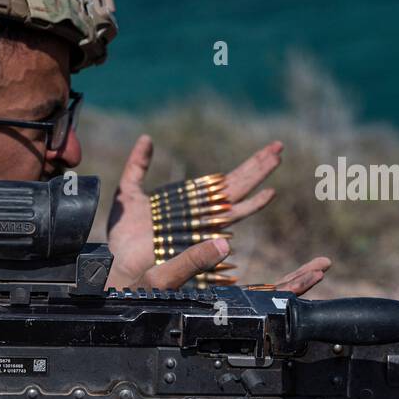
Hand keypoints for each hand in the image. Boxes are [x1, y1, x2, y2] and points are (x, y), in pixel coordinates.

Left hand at [106, 136, 283, 288]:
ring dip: (259, 176)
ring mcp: (204, 223)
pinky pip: (230, 218)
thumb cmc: (124, 235)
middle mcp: (202, 213)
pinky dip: (250, 205)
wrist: (119, 260)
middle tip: (279, 146)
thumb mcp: (128, 192)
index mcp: (189, 202)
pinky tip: (269, 193)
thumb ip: (137, 165)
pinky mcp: (201, 234)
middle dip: (258, 165)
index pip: (223, 181)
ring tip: (277, 156)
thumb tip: (147, 138)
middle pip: (237, 185)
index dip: (246, 165)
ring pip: (239, 196)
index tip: (267, 149)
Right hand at [139, 244, 330, 295]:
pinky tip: (278, 269)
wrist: (116, 300)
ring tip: (313, 266)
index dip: (295, 284)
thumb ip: (191, 260)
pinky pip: (247, 287)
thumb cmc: (135, 296)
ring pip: (264, 294)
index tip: (318, 269)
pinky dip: (267, 278)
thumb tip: (223, 242)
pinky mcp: (212, 293)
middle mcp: (225, 304)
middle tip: (323, 265)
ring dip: (289, 279)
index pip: (268, 298)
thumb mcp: (162, 278)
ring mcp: (221, 300)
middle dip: (300, 280)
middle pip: (273, 297)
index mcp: (219, 302)